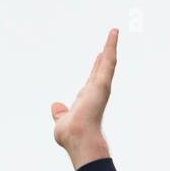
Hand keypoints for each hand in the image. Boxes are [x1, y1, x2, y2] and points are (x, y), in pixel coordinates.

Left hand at [51, 28, 116, 169]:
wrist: (79, 139)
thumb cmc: (71, 136)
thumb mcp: (61, 121)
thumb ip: (60, 113)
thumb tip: (55, 107)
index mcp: (87, 100)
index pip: (91, 81)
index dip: (95, 70)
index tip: (98, 59)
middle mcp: (95, 92)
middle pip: (101, 69)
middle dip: (105, 56)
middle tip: (109, 42)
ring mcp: (100, 87)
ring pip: (108, 62)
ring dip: (111, 46)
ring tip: (114, 31)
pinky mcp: (103, 82)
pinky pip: (109, 61)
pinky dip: (111, 46)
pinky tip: (113, 33)